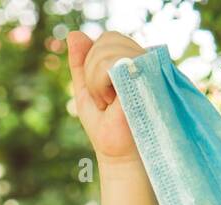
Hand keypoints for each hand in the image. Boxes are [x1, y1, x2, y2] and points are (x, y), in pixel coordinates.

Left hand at [67, 30, 144, 165]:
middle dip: (93, 72)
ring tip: (110, 102)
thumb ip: (81, 63)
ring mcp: (147, 66)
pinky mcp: (145, 76)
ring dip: (97, 82)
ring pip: (106, 50)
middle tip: (105, 100)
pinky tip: (111, 101)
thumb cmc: (106, 127)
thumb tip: (74, 34)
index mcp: (132, 60)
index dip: (94, 63)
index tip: (102, 93)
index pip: (107, 39)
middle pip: (105, 41)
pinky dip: (100, 84)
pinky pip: (110, 62)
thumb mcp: (86, 90)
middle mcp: (143, 59)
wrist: (119, 154)